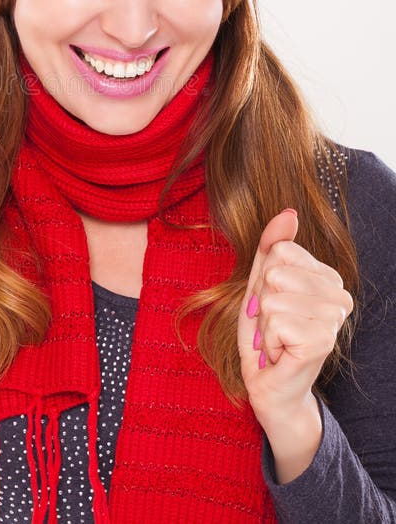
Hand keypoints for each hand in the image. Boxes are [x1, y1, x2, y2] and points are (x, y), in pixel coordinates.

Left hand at [237, 208, 353, 425]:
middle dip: (261, 303)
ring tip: (277, 342)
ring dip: (263, 326)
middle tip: (273, 328)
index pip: (281, 250)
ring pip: (272, 298)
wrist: (272, 388)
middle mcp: (339, 295)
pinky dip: (267, 341)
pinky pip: (274, 321)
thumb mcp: (261, 286)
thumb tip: (288, 212)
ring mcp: (333, 319)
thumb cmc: (267, 337)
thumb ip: (271, 248)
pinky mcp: (321, 341)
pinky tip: (281, 354)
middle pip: (274, 272)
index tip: (271, 307)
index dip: (263, 280)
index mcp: (328, 277)